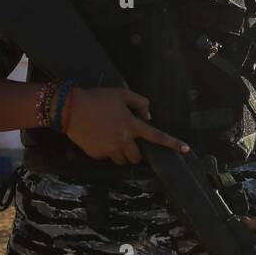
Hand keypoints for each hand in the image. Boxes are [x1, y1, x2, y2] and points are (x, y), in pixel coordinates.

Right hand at [62, 86, 189, 164]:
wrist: (69, 109)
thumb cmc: (97, 98)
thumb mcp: (121, 94)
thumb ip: (139, 102)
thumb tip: (149, 116)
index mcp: (131, 125)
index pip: (156, 136)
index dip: (173, 143)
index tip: (187, 150)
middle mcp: (122, 140)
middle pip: (137, 157)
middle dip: (136, 152)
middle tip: (127, 141)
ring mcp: (109, 149)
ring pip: (122, 160)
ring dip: (122, 154)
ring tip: (111, 140)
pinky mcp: (96, 154)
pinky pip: (106, 157)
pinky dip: (105, 152)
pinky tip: (98, 139)